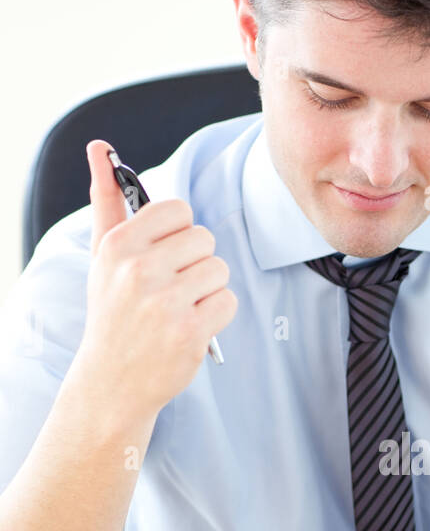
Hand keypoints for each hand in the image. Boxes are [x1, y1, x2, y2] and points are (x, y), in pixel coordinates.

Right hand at [76, 140, 237, 419]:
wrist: (113, 382)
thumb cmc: (113, 312)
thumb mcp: (103, 257)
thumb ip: (107, 202)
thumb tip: (100, 148)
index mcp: (119, 246)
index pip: (178, 209)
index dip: (180, 233)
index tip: (166, 255)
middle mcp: (139, 270)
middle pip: (205, 239)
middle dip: (197, 263)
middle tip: (172, 289)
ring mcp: (165, 302)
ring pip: (219, 270)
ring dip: (209, 290)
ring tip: (181, 308)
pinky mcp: (190, 332)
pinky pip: (229, 301)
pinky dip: (217, 315)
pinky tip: (192, 327)